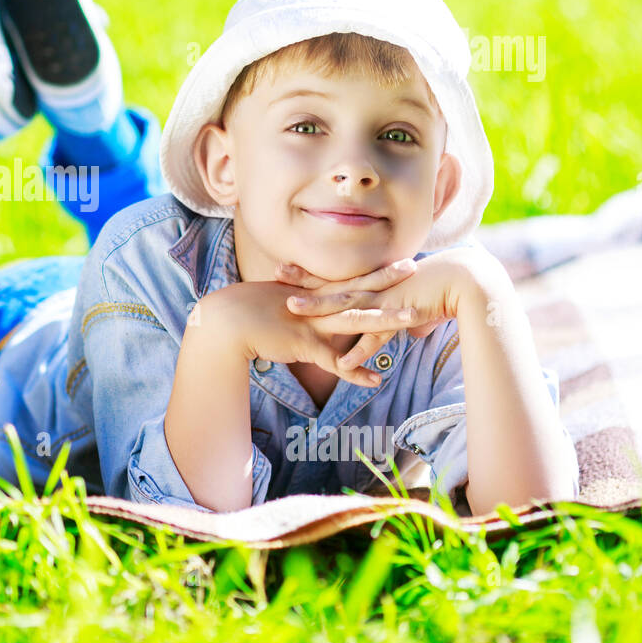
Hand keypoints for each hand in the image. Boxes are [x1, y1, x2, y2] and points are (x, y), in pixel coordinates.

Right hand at [207, 263, 422, 388]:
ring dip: (385, 320)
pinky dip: (356, 372)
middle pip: (358, 291)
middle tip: (415, 268)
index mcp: (311, 294)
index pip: (349, 280)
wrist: (226, 320)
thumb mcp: (273, 302)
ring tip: (412, 318)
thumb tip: (300, 305)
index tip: (398, 262)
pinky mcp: (304, 345)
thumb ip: (293, 304)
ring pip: (355, 320)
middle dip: (387, 281)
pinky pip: (335, 362)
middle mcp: (316, 305)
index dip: (375, 271)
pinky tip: (376, 380)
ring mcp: (312, 324)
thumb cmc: (244, 311)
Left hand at [279, 250, 484, 372]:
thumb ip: (400, 314)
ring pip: (346, 305)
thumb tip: (406, 326)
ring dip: (320, 308)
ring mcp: (384, 302)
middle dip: (303, 282)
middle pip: (332, 286)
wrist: (466, 281)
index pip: (334, 278)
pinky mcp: (400, 315)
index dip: (309, 275)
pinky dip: (361, 350)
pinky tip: (344, 362)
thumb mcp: (411, 301)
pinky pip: (377, 335)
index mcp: (373, 284)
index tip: (283, 268)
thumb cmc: (439, 288)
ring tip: (294, 311)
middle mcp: (374, 289)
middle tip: (274, 273)